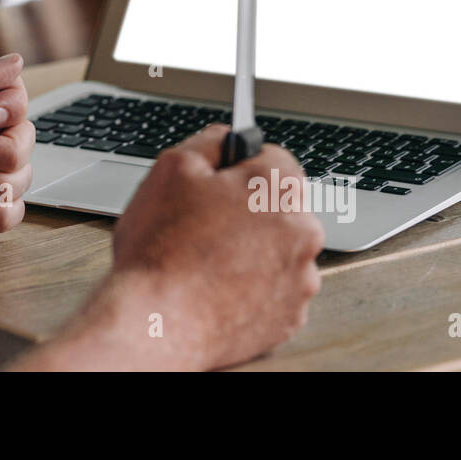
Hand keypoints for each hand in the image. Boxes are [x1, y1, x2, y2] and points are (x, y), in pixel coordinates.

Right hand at [10, 124, 321, 370]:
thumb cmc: (160, 249)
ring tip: (207, 262)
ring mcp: (301, 278)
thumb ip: (210, 140)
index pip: (273, 158)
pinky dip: (254, 288)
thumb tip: (229, 137)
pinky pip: (276, 290)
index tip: (217, 187)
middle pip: (278, 205)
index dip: (238, 169)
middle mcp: (303, 231)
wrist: (157, 322)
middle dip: (247, 211)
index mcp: (277, 187)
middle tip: (203, 226)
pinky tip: (219, 288)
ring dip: (252, 250)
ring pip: (278, 249)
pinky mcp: (291, 316)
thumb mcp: (171, 167)